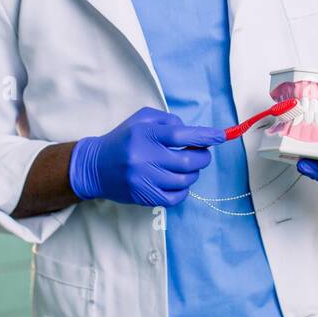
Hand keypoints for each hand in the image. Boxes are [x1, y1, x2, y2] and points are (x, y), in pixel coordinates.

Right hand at [68, 107, 225, 206]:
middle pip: (189, 161)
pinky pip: (176, 197)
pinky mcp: (144, 196)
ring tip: (186, 166)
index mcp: (145, 134)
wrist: (95, 166)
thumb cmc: (123, 139)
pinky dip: (183, 189)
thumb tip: (191, 132)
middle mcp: (145, 157)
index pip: (182, 135)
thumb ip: (168, 120)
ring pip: (185, 180)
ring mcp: (145, 179)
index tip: (221, 136)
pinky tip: (177, 181)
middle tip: (201, 154)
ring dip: (193, 173)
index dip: (206, 136)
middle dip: (203, 157)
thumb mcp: (141, 119)